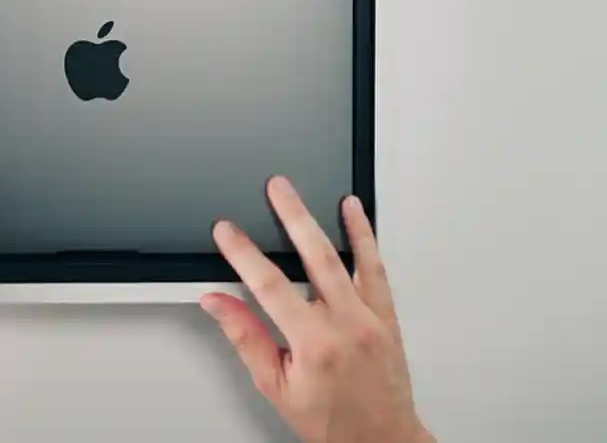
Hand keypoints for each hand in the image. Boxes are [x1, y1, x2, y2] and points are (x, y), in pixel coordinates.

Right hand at [202, 178, 432, 442]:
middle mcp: (346, 325)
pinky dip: (365, 239)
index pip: (269, 285)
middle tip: (276, 188)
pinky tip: (356, 215)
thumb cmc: (332, 423)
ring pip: (347, 257)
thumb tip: (218, 304)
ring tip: (308, 194)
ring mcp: (371, 318)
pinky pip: (377, 269)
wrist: (382, 441)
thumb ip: (246, 339)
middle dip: (291, 216)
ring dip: (326, 219)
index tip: (227, 232)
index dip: (243, 253)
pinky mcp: (387, 318)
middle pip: (314, 257)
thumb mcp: (275, 387)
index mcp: (313, 344)